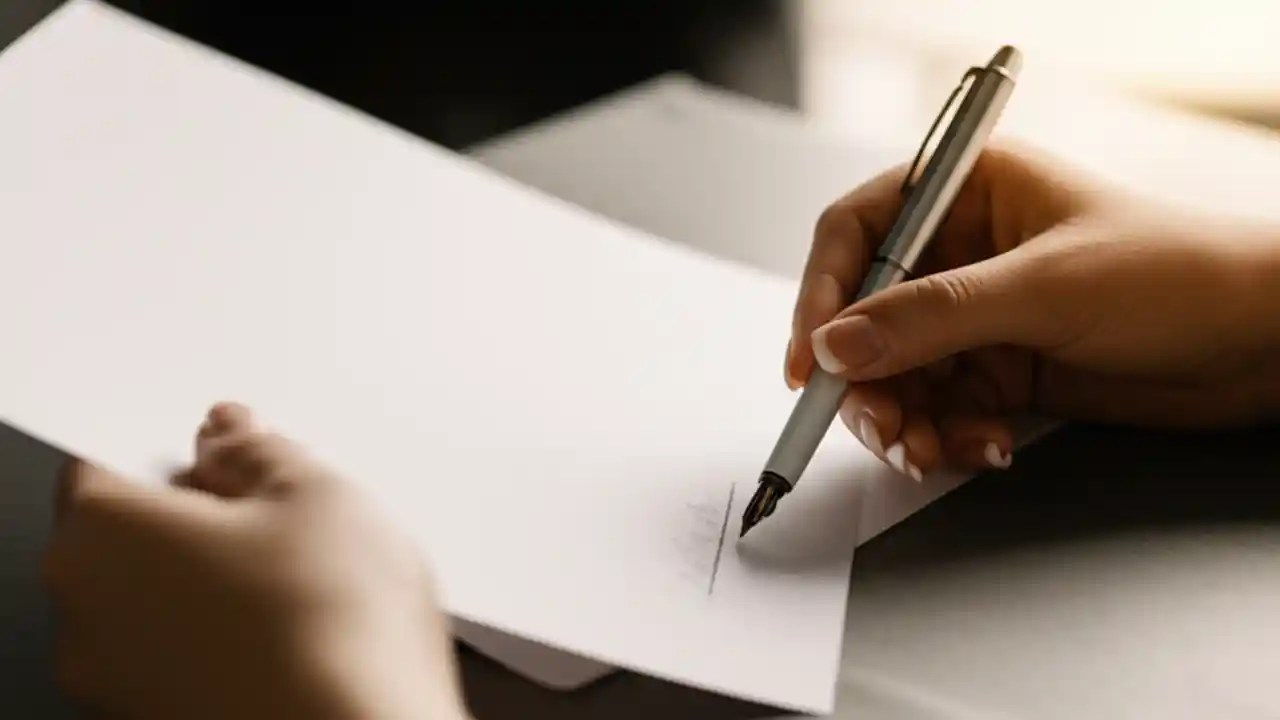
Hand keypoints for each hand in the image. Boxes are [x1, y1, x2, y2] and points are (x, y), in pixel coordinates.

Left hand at [44, 404, 466, 719]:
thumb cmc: (334, 631)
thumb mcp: (316, 494)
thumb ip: (259, 453)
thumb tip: (233, 441)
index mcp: (101, 537)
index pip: (109, 462)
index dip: (181, 449)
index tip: (236, 449)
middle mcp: (86, 616)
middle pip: (133, 534)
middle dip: (205, 516)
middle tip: (287, 514)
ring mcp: (119, 683)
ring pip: (163, 598)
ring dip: (220, 580)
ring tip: (310, 580)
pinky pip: (186, 654)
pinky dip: (230, 635)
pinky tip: (302, 631)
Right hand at [787, 144, 1279, 477]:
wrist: (1264, 341)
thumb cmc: (1177, 274)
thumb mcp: (1044, 288)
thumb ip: (930, 318)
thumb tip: (836, 344)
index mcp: (967, 192)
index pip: (859, 233)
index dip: (821, 294)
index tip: (810, 359)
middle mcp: (962, 251)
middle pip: (865, 315)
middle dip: (863, 378)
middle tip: (876, 425)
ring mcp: (979, 315)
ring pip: (897, 372)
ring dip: (902, 419)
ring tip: (927, 453)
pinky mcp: (1000, 369)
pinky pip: (939, 408)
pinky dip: (945, 436)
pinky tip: (981, 449)